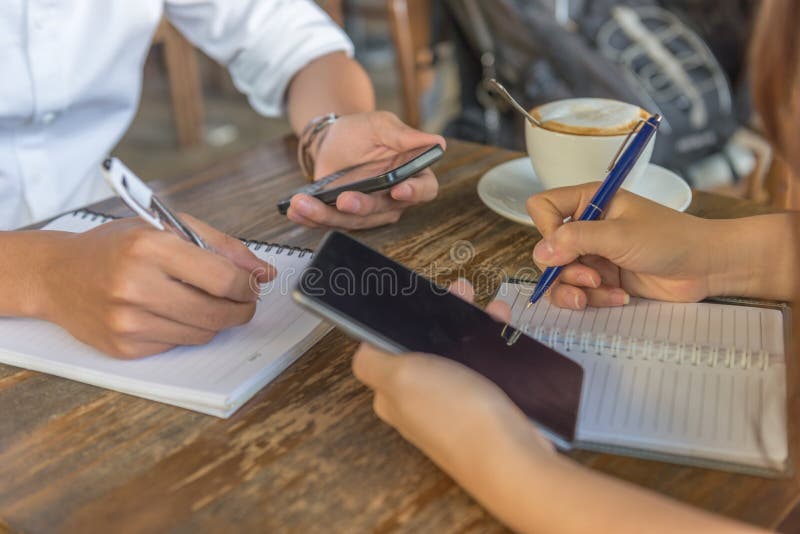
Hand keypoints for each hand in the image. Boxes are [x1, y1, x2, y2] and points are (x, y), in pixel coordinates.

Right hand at [39, 215, 274, 358]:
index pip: (223, 279)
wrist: (56, 275)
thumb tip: (264, 272)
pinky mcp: (124, 347)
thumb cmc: (115, 247)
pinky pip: (178, 345)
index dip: (248, 286)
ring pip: (202, 333)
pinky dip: (185, 331)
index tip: (252, 284)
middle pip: (217, 313)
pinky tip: (169, 312)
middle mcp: (136, 286)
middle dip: (241, 309)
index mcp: (150, 247)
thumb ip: (221, 246)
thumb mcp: (166, 228)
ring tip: (203, 301)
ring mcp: (128, 321)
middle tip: (242, 300)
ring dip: (215, 321)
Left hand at [286, 111, 444, 228]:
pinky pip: (329, 222)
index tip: (399, 190)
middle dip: (362, 207)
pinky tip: (295, 211)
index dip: (415, 193)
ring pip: (353, 221)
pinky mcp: (343, 215)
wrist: (331, 138)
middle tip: (344, 199)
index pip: (425, 189)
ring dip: (327, 215)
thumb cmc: (363, 130)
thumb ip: (405, 136)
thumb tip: (437, 142)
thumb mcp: (382, 125)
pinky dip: (310, 218)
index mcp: (411, 173)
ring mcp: (367, 210)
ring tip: (303, 203)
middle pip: (384, 211)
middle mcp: (392, 198)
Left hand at [352, 280, 554, 528]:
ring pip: (457, 355)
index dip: (400, 319)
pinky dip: (493, 346)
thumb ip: (372, 362)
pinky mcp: (483, 409)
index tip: (418, 296)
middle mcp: (421, 401)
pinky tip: (506, 334)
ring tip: (491, 308)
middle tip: (462, 293)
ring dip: (472, 327)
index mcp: (393, 394)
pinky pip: (484, 368)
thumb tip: (361, 351)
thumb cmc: (458, 419)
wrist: (512, 458)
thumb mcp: (401, 378)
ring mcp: (453, 405)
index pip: (384, 349)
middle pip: (424, 347)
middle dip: (443, 317)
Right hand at [526, 183, 742, 309]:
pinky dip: (594, 299)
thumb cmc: (672, 239)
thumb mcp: (620, 235)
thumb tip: (540, 252)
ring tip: (602, 291)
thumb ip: (576, 240)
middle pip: (546, 250)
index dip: (545, 229)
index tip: (564, 246)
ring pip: (559, 276)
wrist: (707, 267)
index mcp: (589, 201)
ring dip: (577, 289)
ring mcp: (593, 254)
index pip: (543, 207)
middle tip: (591, 278)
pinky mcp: (603, 279)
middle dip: (564, 270)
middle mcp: (587, 227)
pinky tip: (619, 297)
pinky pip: (580, 293)